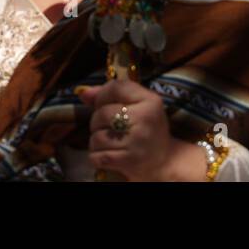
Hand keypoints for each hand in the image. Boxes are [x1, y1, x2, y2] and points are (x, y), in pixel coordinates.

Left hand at [78, 79, 205, 180]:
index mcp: (150, 101)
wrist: (165, 161)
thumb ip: (111, 94)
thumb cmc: (148, 129)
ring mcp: (137, 141)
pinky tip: (108, 154)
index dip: (102, 95)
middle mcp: (145, 119)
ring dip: (96, 141)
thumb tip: (83, 93)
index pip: (115, 88)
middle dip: (97, 122)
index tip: (103, 104)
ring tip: (109, 142)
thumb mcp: (138, 105)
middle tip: (108, 128)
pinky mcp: (129, 161)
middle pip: (101, 114)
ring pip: (96, 137)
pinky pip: (97, 156)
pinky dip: (97, 156)